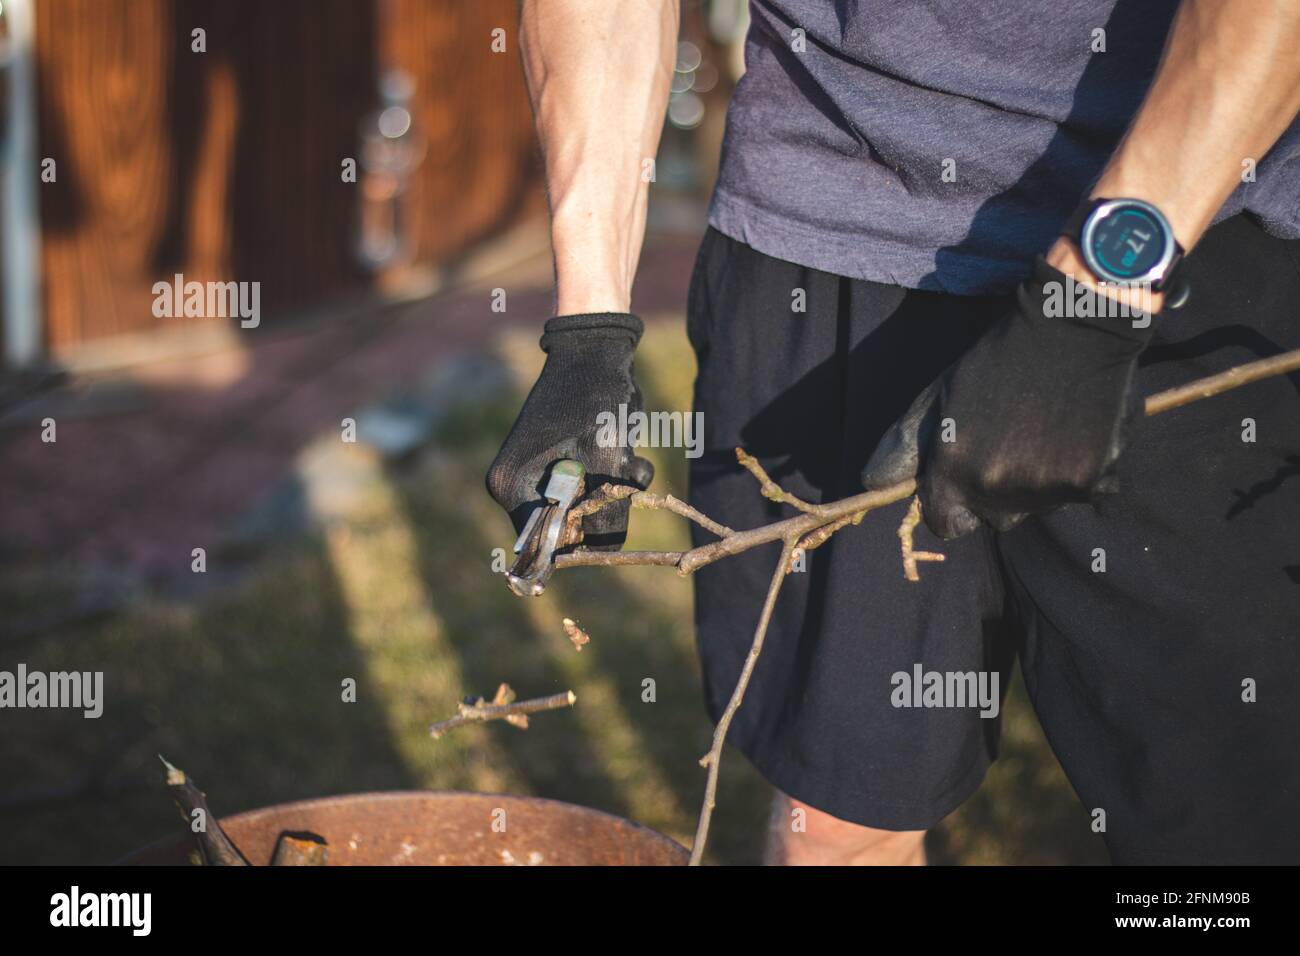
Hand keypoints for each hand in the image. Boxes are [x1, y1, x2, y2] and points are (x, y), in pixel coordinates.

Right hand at [486, 312, 654, 550]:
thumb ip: (600, 506)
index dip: (586, 537)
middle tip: (620, 467)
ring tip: (625, 448)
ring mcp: (536, 472)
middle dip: (606, 504)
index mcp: (510, 487)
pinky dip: (615, 471)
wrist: (595, 345)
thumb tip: (604, 549)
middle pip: (570, 527)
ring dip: (617, 485)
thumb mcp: (602, 455)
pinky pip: (591, 486)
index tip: (612, 507)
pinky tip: (623, 440)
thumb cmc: (595, 397)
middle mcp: (514, 485)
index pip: (546, 545)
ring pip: (588, 506)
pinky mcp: (557, 460)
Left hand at [860, 256, 1156, 538]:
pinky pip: (1077, 494)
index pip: (946, 523)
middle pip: (992, 519)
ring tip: (1040, 433)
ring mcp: (1045, 490)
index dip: (952, 504)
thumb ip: (903, 446)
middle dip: (994, 494)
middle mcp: (996, 491)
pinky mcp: (1090, 481)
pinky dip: (1076, 472)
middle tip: (1008, 445)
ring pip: (1033, 508)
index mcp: (954, 473)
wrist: (1071, 327)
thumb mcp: (937, 397)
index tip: (964, 479)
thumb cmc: (995, 360)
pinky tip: (1073, 432)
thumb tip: (873, 484)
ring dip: (1034, 485)